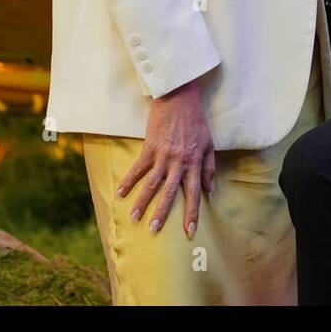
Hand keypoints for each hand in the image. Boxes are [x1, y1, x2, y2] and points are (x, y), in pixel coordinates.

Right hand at [116, 78, 215, 236]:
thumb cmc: (196, 122)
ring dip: (142, 202)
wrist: (179, 99)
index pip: (194, 193)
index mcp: (194, 163)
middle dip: (162, 214)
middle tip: (154, 231)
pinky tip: (120, 193)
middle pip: (170, 193)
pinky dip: (128, 181)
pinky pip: (138, 168)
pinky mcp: (150, 147)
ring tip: (134, 218)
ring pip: (152, 184)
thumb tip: (210, 191)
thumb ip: (209, 168)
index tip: (190, 231)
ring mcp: (163, 155)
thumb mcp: (210, 144)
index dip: (192, 213)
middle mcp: (179, 162)